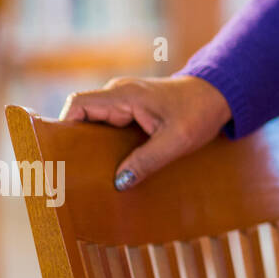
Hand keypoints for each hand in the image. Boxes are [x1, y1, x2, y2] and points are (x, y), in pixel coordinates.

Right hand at [58, 75, 232, 189]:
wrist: (220, 96)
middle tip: (69, 171)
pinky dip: (103, 143)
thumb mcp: (177, 140)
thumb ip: (148, 160)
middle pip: (80, 115)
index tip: (58, 153)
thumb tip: (119, 183)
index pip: (78, 104)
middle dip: (73, 141)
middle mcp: (119, 94)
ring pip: (93, 122)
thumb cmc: (200, 112)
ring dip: (89, 144)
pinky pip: (107, 125)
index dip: (62, 125)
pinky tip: (108, 165)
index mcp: (125, 95)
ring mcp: (125, 101)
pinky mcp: (132, 110)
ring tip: (86, 172)